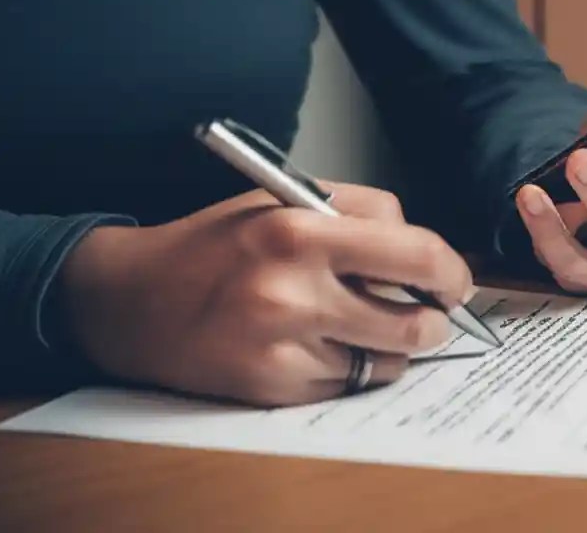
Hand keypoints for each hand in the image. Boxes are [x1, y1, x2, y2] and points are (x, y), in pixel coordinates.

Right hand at [58, 185, 472, 406]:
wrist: (133, 299)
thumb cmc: (215, 244)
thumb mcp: (284, 198)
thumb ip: (360, 213)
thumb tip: (422, 251)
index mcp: (300, 230)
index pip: (417, 254)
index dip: (451, 272)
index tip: (453, 280)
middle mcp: (293, 291)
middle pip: (415, 322)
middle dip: (434, 319)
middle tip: (427, 311)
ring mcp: (283, 346)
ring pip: (389, 360)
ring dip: (394, 346)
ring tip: (369, 325)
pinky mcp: (273, 388)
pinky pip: (348, 383)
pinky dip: (350, 366)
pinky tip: (321, 344)